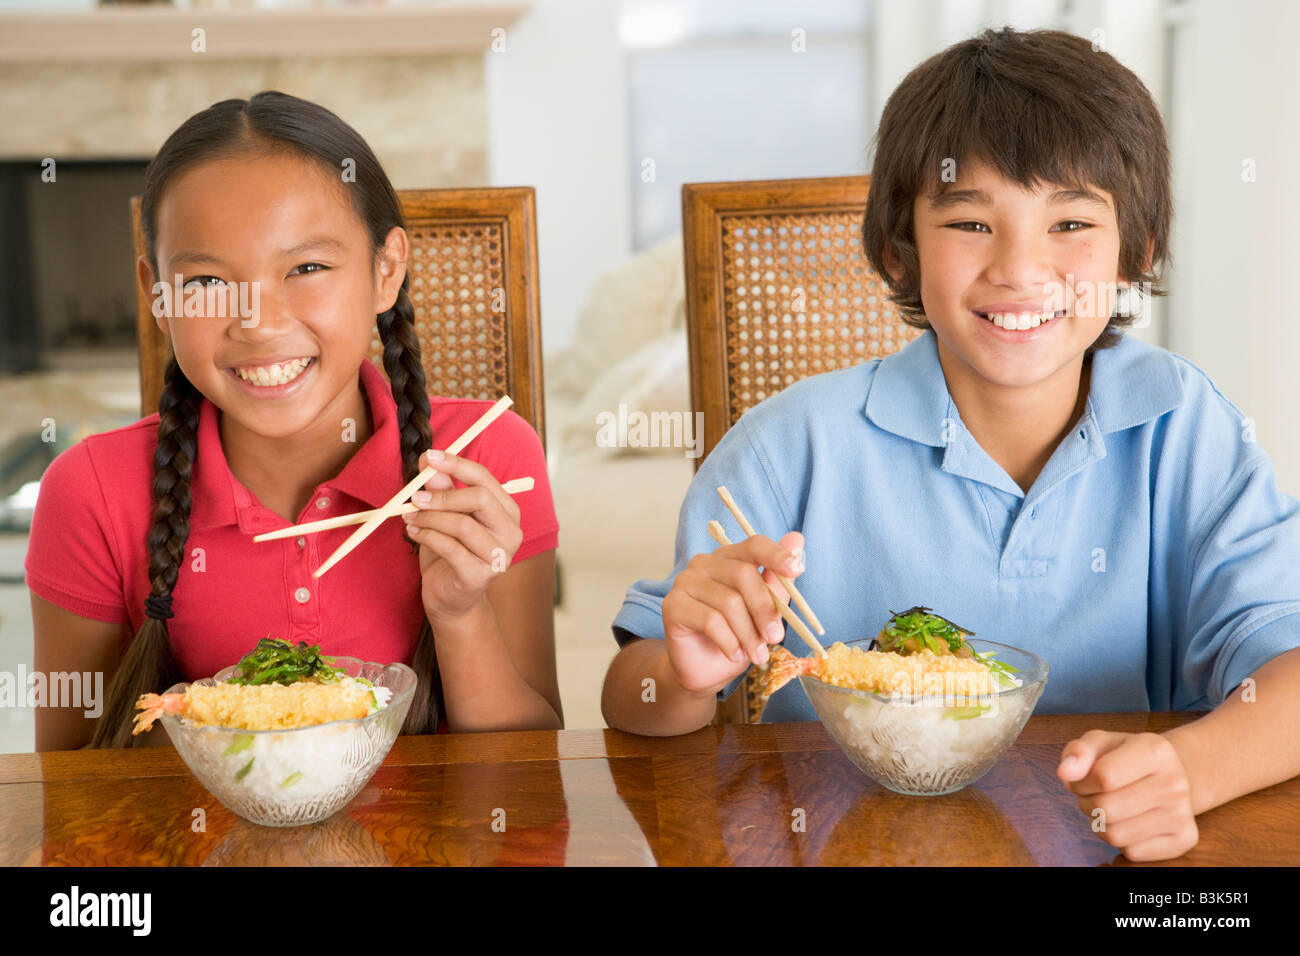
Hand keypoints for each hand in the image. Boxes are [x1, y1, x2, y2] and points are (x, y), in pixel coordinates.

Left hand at [402, 449, 522, 624]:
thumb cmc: (451, 554)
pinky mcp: (479, 576)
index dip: (457, 465)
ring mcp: (498, 556)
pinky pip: (450, 548)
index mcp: (507, 512)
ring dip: (429, 518)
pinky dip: (426, 537)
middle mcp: (511, 532)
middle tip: (415, 497)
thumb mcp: (445, 516)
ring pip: (462, 525)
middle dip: (443, 495)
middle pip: (480, 498)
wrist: (451, 599)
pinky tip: (413, 533)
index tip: (429, 457)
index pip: (485, 479)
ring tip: (409, 518)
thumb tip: (429, 461)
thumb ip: (442, 489)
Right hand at [660, 531, 803, 694]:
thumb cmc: (736, 638)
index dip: (776, 555)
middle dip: (765, 610)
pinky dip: (729, 642)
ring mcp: (685, 581)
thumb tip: (797, 539)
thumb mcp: (764, 613)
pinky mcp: (673, 605)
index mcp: (729, 558)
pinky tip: (734, 653)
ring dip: (748, 634)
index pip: (754, 545)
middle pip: (743, 574)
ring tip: (756, 654)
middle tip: (776, 638)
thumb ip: (777, 582)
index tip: (797, 570)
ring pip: (729, 602)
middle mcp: (704, 563)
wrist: (704, 670)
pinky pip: (710, 620)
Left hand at [1058, 730, 1197, 861]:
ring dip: (1100, 824)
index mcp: (1155, 750)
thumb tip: (1064, 772)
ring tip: (1109, 807)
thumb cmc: (1125, 757)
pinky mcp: (1184, 839)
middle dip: (1087, 803)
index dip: (1081, 781)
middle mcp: (1175, 782)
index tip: (1084, 778)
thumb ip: (1078, 752)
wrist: (1169, 774)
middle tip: (1094, 795)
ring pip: (1116, 835)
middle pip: (1105, 809)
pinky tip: (1128, 822)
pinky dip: (1121, 842)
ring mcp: (1182, 813)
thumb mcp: (1100, 743)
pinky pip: (1132, 853)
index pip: (1102, 776)